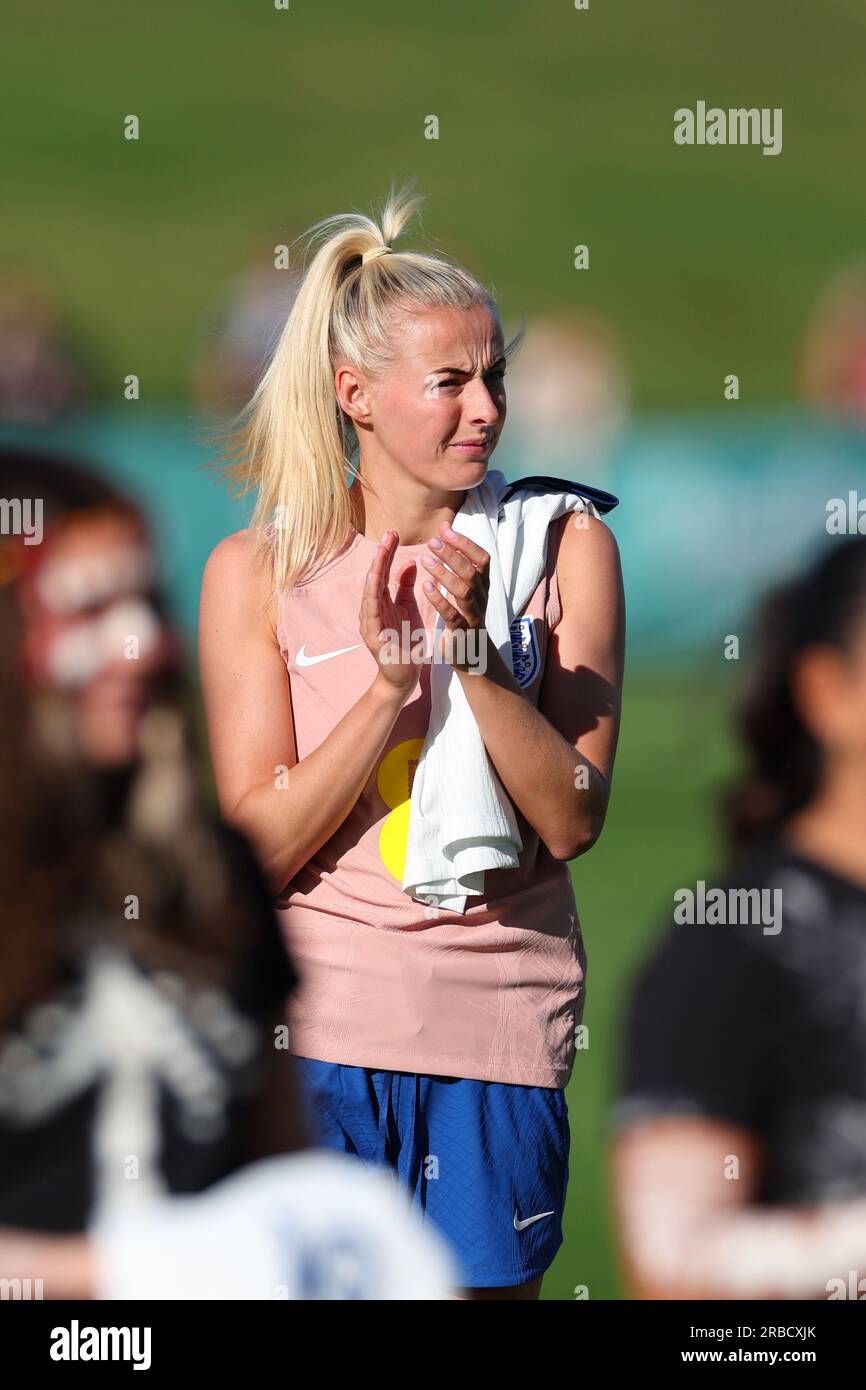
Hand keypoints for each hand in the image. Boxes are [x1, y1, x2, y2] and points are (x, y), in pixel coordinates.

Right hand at [359, 531, 424, 696]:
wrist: (404, 676)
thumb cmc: (406, 642)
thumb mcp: (409, 609)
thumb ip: (406, 587)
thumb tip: (409, 562)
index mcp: (381, 602)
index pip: (383, 572)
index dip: (387, 553)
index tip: (394, 534)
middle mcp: (371, 609)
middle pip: (374, 577)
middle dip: (381, 555)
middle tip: (389, 534)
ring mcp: (369, 622)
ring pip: (370, 591)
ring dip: (376, 570)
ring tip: (382, 551)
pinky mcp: (371, 636)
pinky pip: (371, 612)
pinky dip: (372, 595)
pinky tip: (375, 581)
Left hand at [420, 524, 490, 669]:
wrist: (473, 656)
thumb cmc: (465, 617)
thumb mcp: (466, 588)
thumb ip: (458, 562)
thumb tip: (445, 530)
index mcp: (484, 586)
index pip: (482, 559)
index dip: (466, 543)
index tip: (445, 529)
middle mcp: (482, 598)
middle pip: (472, 572)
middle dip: (453, 555)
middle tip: (432, 542)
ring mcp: (474, 616)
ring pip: (464, 592)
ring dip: (445, 574)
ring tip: (426, 560)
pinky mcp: (462, 632)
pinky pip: (453, 615)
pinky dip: (440, 600)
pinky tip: (426, 587)